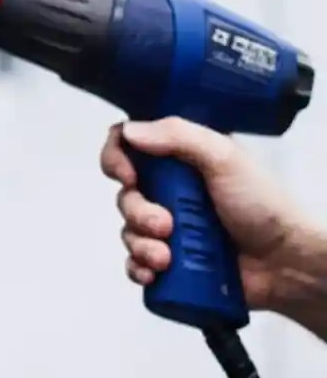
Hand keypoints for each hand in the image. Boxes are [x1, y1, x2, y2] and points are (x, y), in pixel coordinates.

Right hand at [100, 118, 308, 310]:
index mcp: (179, 159)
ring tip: (167, 257)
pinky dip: (138, 268)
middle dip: (136, 212)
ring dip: (140, 244)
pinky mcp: (170, 260)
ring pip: (128, 231)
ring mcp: (168, 227)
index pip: (127, 147)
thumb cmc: (265, 206)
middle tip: (164, 224)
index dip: (116, 158)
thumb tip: (129, 131)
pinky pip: (135, 263)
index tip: (127, 175)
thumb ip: (178, 136)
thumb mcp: (225, 158)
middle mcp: (169, 191)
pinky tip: (153, 273)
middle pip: (124, 194)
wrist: (287, 263)